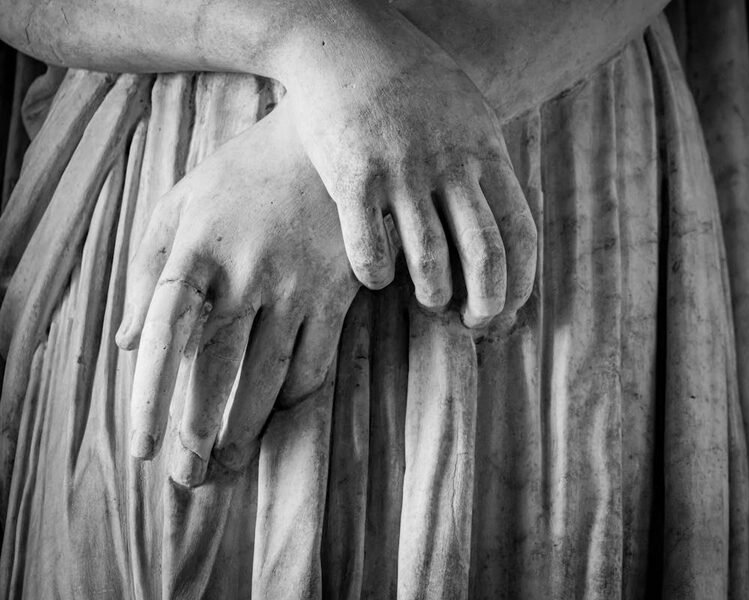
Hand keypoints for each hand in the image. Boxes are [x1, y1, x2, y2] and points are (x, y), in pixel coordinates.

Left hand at [115, 102, 366, 484]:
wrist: (326, 145)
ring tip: (228, 466)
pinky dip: (294, 398)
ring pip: (268, 379)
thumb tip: (125, 342)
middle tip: (188, 479)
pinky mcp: (336, 296)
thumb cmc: (244, 173)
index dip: (150, 397)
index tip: (142, 448)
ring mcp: (297, 289)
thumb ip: (148, 269)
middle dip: (200, 435)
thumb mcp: (183, 202)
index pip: (165, 335)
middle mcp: (247, 276)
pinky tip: (277, 415)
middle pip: (217, 372)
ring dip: (247, 430)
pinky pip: (316, 363)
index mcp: (197, 251)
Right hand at [277, 4, 536, 326]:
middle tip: (475, 323)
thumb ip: (487, 163)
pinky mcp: (352, 176)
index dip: (521, 282)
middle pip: (484, 255)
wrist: (348, 43)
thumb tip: (506, 216)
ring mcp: (401, 172)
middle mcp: (449, 165)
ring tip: (428, 298)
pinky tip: (378, 276)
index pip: (520, 233)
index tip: (511, 307)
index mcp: (486, 152)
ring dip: (432, 293)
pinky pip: (369, 248)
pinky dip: (377, 275)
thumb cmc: (414, 83)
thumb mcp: (469, 113)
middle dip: (485, 304)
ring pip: (430, 259)